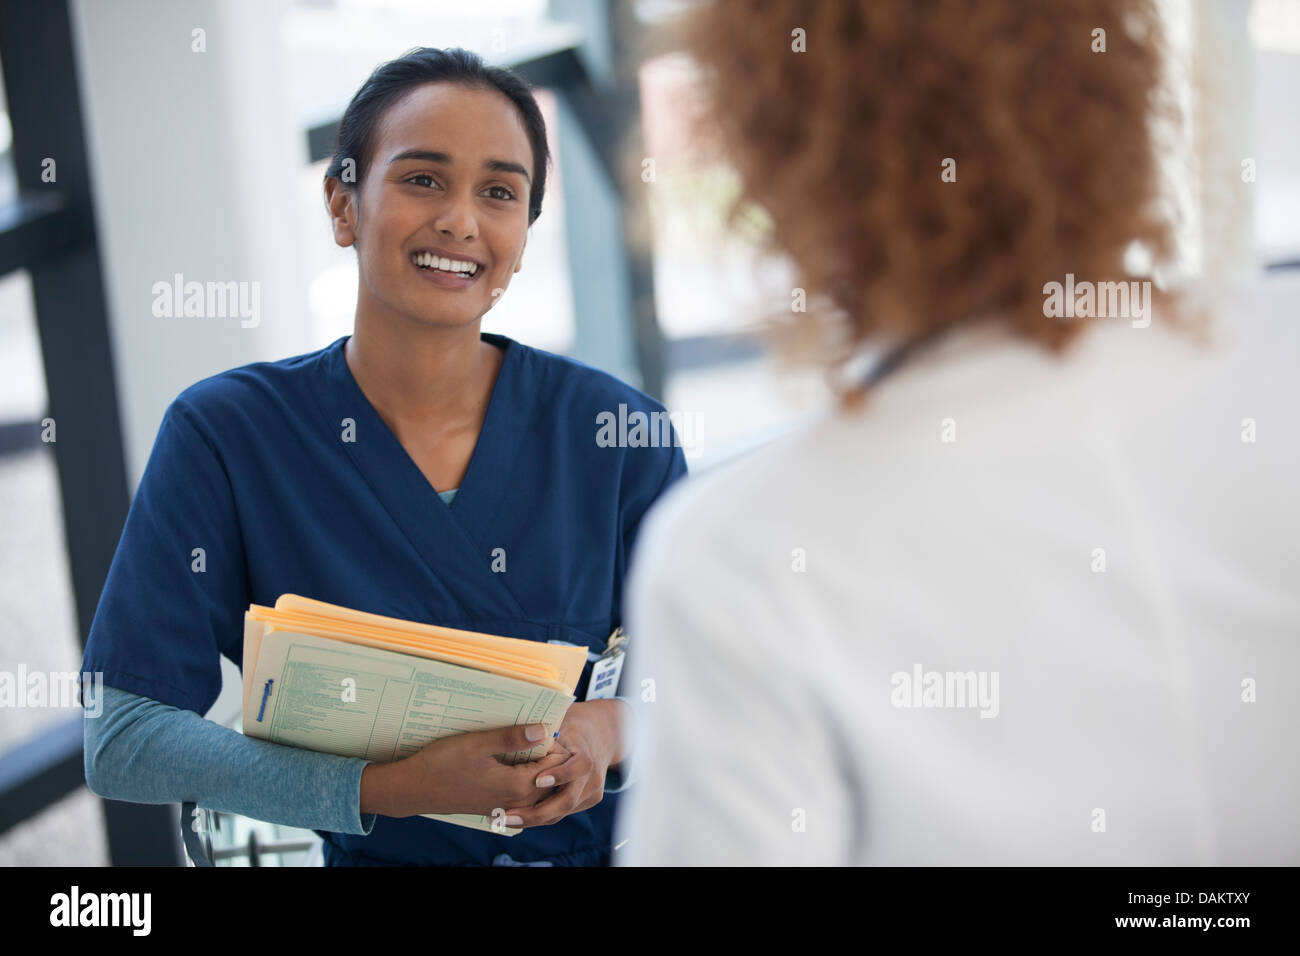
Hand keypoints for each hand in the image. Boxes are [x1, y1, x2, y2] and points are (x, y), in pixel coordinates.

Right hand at [363, 723, 571, 818]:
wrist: (413, 790)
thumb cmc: (441, 765)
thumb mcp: (477, 744)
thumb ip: (512, 738)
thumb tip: (543, 731)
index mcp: (517, 786)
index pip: (555, 764)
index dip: (553, 742)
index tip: (542, 723)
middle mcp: (516, 801)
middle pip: (549, 776)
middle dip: (547, 754)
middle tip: (533, 730)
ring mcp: (505, 806)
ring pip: (536, 785)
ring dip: (535, 764)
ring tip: (520, 741)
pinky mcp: (495, 806)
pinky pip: (520, 792)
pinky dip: (522, 775)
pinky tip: (506, 758)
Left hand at [503, 699, 627, 827]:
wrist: (603, 736)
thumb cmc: (574, 726)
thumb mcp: (563, 721)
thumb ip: (545, 731)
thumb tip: (520, 732)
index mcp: (587, 753)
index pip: (578, 767)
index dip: (560, 774)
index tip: (537, 780)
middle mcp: (592, 776)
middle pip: (568, 800)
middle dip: (537, 812)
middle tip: (509, 816)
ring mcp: (592, 791)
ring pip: (562, 812)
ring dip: (534, 818)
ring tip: (506, 820)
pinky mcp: (588, 800)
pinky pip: (562, 813)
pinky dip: (541, 816)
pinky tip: (518, 818)